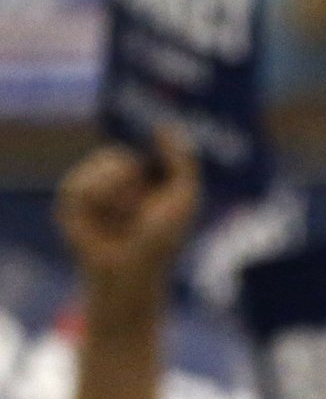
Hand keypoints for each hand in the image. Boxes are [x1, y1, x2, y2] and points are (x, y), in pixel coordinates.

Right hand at [56, 135, 200, 302]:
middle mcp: (113, 178)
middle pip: (117, 155)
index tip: (150, 160)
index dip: (141, 154)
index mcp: (140, 175)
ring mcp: (90, 189)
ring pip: (97, 170)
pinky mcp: (69, 203)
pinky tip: (102, 221)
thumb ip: (183, 162)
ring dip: (117, 194)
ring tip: (122, 218)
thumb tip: (166, 126)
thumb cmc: (163, 241)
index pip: (137, 148)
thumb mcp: (184, 199)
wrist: (132, 272)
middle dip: (133, 181)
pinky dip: (96, 201)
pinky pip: (78, 187)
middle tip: (139, 212)